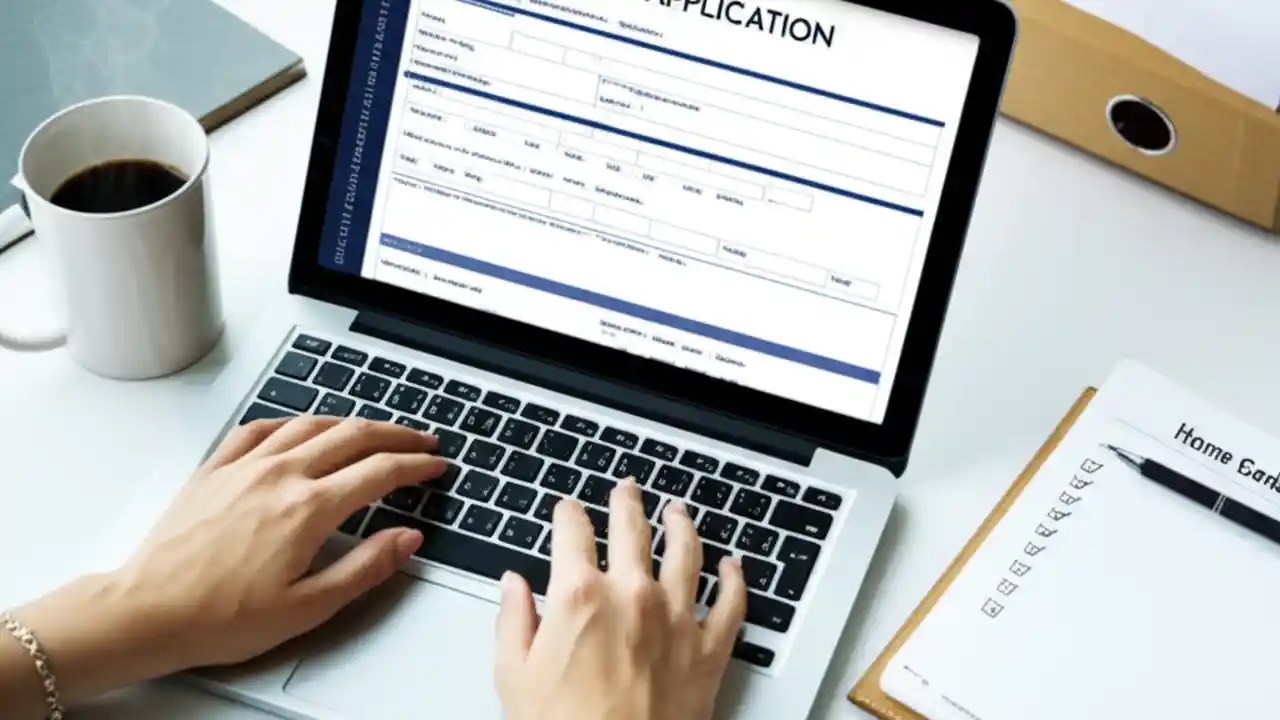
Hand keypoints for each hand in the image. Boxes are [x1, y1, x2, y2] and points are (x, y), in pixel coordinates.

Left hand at [6, 416, 445, 712]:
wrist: (147, 611)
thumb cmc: (219, 617)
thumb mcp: (308, 607)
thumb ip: (365, 567)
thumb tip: (406, 539)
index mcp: (308, 509)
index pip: (380, 472)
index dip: (416, 466)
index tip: (435, 466)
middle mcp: (280, 476)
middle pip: (353, 437)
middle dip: (396, 436)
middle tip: (421, 442)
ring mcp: (245, 467)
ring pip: (311, 424)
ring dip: (352, 423)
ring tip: (373, 431)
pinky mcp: (215, 469)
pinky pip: (261, 428)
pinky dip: (293, 421)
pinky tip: (301, 427)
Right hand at [495, 481, 747, 719]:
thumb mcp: (514, 676)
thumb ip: (512, 621)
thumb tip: (512, 586)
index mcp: (579, 596)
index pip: (573, 532)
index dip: (569, 513)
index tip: (568, 509)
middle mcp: (632, 595)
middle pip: (633, 529)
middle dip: (627, 502)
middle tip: (627, 489)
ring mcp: (676, 618)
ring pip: (686, 553)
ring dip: (682, 525)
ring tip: (678, 511)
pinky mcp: (708, 648)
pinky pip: (730, 602)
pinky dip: (734, 579)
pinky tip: (733, 565)